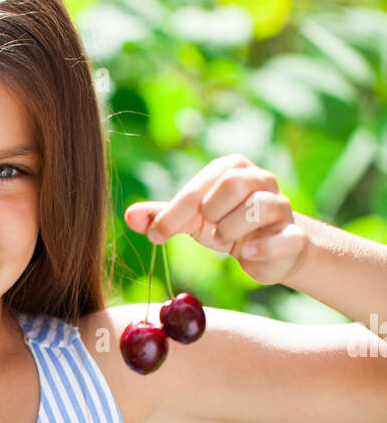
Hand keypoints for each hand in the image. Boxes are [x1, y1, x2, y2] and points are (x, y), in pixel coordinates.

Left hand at [124, 153, 309, 286]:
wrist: (270, 251)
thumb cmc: (227, 226)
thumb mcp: (192, 220)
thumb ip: (162, 216)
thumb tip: (128, 216)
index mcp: (232, 168)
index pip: (200, 184)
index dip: (175, 212)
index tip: (156, 235)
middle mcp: (260, 180)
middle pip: (234, 183)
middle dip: (210, 212)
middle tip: (205, 231)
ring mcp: (281, 206)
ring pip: (256, 208)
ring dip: (230, 231)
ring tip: (224, 240)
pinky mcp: (294, 235)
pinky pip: (283, 237)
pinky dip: (261, 247)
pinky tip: (245, 253)